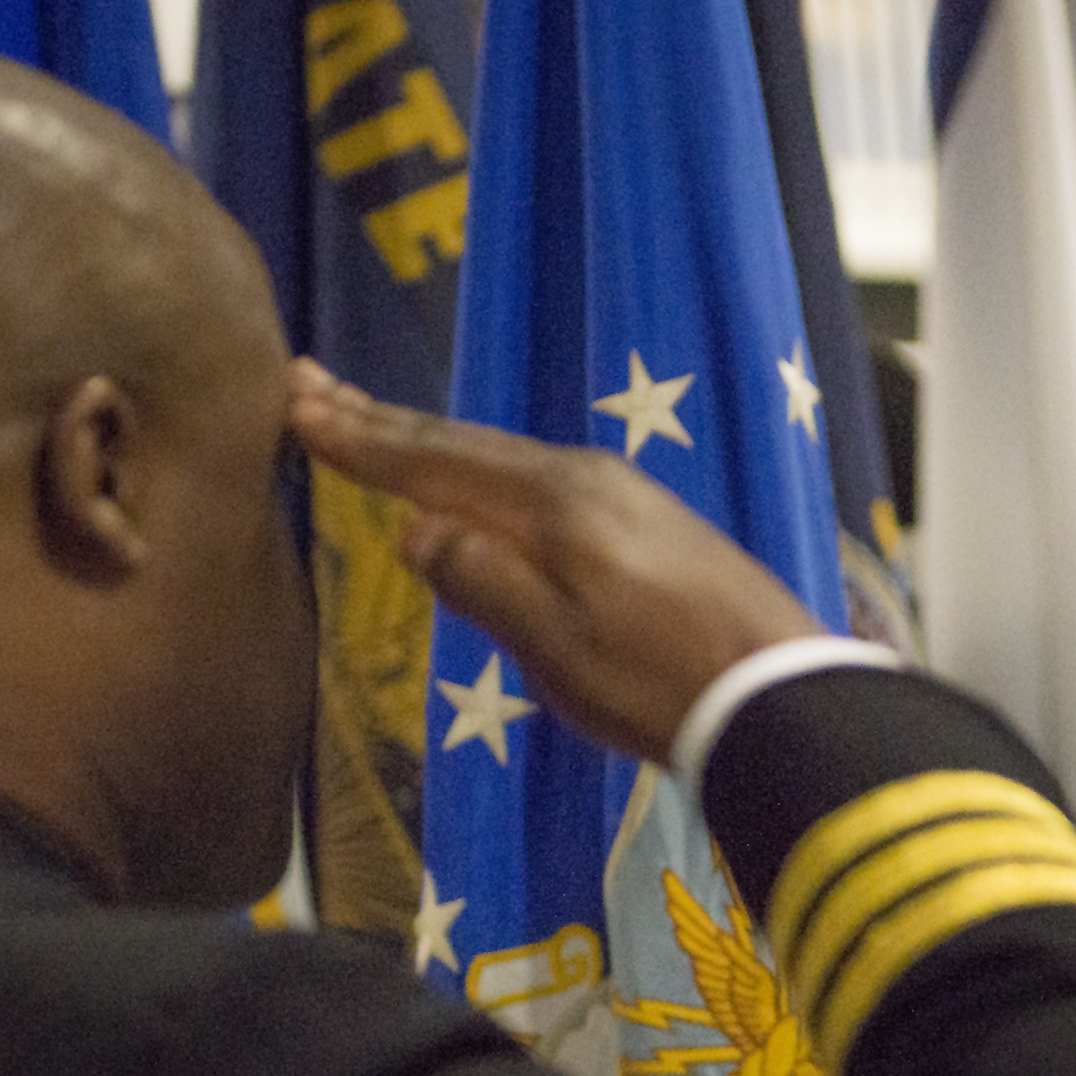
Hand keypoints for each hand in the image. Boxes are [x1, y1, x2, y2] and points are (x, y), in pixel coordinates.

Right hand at [287, 359, 820, 764]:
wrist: (781, 693)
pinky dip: (482, 470)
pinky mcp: (648, 523)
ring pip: (501, 458)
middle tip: (309, 383)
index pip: (433, 461)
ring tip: (371, 424)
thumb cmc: (658, 681)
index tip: (294, 403)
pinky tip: (471, 484)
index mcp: (551, 501)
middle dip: (382, 419)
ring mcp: (622, 495)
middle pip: (464, 444)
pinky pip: (538, 480)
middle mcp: (584, 478)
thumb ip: (480, 581)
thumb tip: (413, 527)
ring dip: (431, 442)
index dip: (360, 439)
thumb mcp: (553, 646)